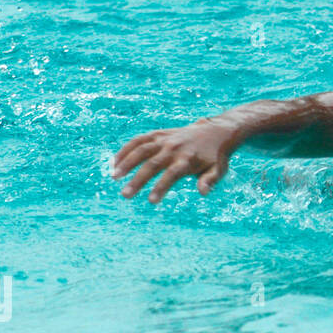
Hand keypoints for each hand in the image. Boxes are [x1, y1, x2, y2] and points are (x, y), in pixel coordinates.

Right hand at [111, 120, 239, 202]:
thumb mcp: (218, 170)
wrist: (215, 131)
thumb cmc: (215, 156)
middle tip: (125, 195)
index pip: (172, 174)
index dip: (161, 187)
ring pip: (141, 150)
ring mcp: (164, 140)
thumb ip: (209, 180)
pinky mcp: (158, 134)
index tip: (151, 201)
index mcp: (188, 160)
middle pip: (152, 164)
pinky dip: (125, 150)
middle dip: (138, 180)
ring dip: (126, 163)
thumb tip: (203, 192)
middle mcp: (174, 149)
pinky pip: (138, 140)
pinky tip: (114, 163)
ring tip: (114, 177)